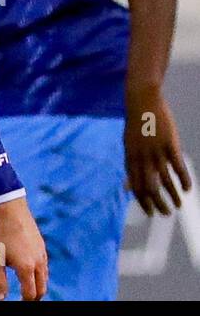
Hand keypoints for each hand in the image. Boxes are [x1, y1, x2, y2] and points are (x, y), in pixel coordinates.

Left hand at [0, 197, 47, 300]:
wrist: (11, 209)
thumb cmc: (0, 233)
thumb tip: (0, 298)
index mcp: (27, 268)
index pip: (30, 293)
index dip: (25, 301)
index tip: (18, 302)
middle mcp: (39, 263)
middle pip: (41, 289)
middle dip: (34, 297)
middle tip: (24, 300)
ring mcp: (42, 254)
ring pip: (44, 277)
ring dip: (37, 285)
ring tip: (27, 288)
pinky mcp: (42, 246)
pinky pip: (44, 266)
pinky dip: (39, 274)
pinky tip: (29, 270)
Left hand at [124, 85, 191, 215]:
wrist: (142, 102)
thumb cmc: (136, 126)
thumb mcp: (129, 147)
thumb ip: (130, 168)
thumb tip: (127, 188)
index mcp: (131, 159)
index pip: (136, 187)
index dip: (143, 202)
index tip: (150, 212)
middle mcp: (142, 158)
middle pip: (150, 187)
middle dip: (158, 203)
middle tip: (165, 213)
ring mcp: (156, 152)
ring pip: (165, 180)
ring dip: (172, 195)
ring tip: (178, 205)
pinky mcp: (169, 144)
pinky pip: (178, 166)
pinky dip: (184, 179)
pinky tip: (188, 189)